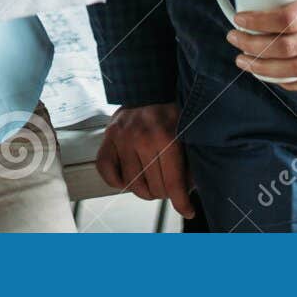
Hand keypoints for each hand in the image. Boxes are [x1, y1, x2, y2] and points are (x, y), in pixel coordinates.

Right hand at [95, 103, 193, 217]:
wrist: (147, 86)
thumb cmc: (170, 111)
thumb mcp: (187, 132)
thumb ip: (189, 162)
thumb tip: (188, 193)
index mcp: (166, 136)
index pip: (173, 183)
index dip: (181, 202)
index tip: (187, 210)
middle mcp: (141, 138)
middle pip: (154, 188)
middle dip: (165, 193)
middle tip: (169, 186)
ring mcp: (121, 138)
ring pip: (132, 184)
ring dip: (144, 190)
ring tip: (151, 181)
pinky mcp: (107, 137)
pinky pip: (106, 171)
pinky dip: (117, 181)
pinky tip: (129, 178)